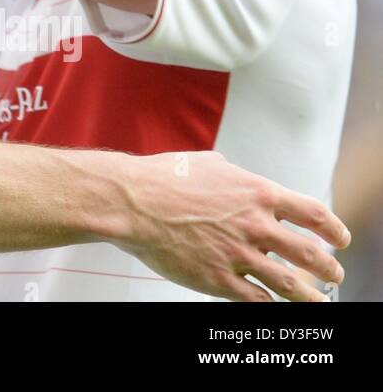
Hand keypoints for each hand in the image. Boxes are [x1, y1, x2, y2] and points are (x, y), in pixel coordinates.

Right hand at [117, 150, 348, 301]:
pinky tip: (276, 307)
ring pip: (291, 285)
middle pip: (311, 255)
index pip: (314, 214)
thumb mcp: (207, 164)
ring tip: (319, 301)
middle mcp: (255, 226)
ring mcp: (239, 255)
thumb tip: (237, 177)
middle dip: (329, 268)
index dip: (335, 230)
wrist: (131, 202)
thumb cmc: (162, 179)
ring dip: (311, 296)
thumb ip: (233, 175)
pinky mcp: (219, 280)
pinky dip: (272, 306)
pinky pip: (258, 301)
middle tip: (333, 273)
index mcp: (257, 194)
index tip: (341, 239)